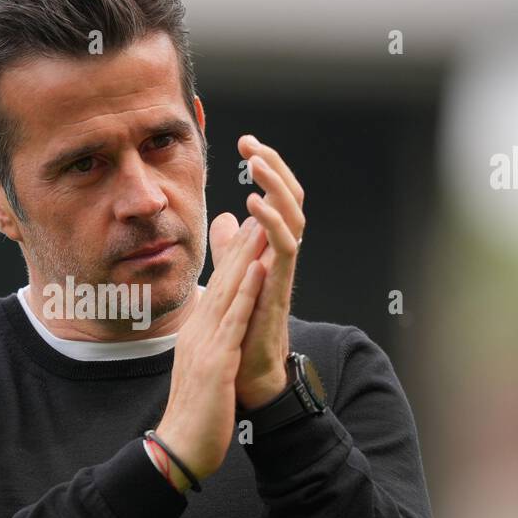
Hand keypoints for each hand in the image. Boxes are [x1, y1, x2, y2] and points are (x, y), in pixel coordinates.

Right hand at [153, 216, 267, 485]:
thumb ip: (207, 346)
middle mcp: (198, 332)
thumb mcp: (201, 371)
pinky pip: (234, 320)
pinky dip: (247, 292)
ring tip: (260, 225)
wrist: (180, 448)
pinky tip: (257, 268)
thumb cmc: (195, 415)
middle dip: (241, 246)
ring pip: (229, 292)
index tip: (250, 230)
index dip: (234, 258)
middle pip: (222, 281)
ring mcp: (205, 345)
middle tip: (257, 211)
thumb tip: (216, 329)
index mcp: (196, 335)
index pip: (218, 289)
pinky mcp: (217, 362)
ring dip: (245, 257)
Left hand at [210, 134, 305, 410]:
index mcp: (270, 249)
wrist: (246, 375)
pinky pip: (285, 249)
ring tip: (255, 163)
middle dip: (274, 167)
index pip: (277, 198)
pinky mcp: (279, 289)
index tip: (246, 143)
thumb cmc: (242, 331)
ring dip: (275, 187)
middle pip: (291, 199)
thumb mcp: (231, 277)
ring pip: (293, 217)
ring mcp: (283, 271)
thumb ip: (230, 249)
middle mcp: (281, 256)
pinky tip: (254, 205)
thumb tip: (224, 219)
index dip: (267, 169)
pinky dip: (271, 224)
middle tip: (251, 144)